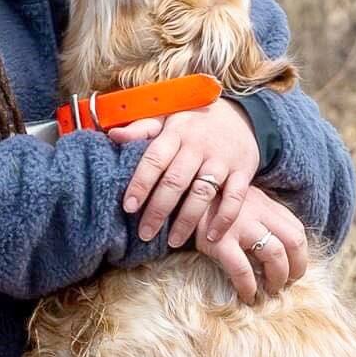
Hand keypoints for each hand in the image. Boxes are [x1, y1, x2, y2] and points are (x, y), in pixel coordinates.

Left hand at [112, 102, 259, 246]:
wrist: (240, 114)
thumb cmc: (193, 121)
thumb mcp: (167, 116)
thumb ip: (141, 129)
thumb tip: (112, 136)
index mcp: (176, 132)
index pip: (154, 159)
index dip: (141, 184)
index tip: (129, 207)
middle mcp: (199, 146)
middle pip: (176, 181)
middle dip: (159, 210)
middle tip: (145, 233)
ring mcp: (222, 159)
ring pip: (203, 192)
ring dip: (187, 220)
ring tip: (174, 241)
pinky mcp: (243, 171)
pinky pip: (235, 198)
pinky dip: (224, 219)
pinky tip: (211, 237)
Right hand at [202, 187, 308, 303]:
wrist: (182, 196)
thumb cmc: (213, 206)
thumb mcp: (242, 203)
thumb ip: (261, 217)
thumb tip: (279, 248)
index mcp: (265, 204)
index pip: (297, 230)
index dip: (301, 255)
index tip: (294, 270)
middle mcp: (258, 212)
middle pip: (294, 241)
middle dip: (297, 268)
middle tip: (287, 284)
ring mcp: (240, 225)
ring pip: (275, 253)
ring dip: (278, 278)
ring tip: (270, 291)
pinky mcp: (219, 241)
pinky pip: (242, 269)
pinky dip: (248, 286)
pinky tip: (247, 295)